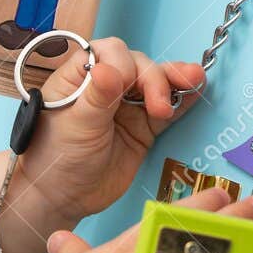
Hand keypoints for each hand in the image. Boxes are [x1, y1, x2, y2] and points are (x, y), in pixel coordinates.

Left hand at [0, 37, 204, 252]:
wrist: (61, 199)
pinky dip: (183, 99)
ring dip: (176, 80)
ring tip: (195, 79)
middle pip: (139, 65)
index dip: (124, 63)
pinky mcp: (143, 128)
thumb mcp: (75, 125)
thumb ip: (96, 97)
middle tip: (159, 108)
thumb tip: (109, 68)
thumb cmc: (55, 156)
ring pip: (156, 84)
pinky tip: (198, 90)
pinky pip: (168, 109)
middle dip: (154, 80)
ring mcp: (127, 107)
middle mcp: (106, 85)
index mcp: (80, 76)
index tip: (126, 85)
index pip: (109, 52)